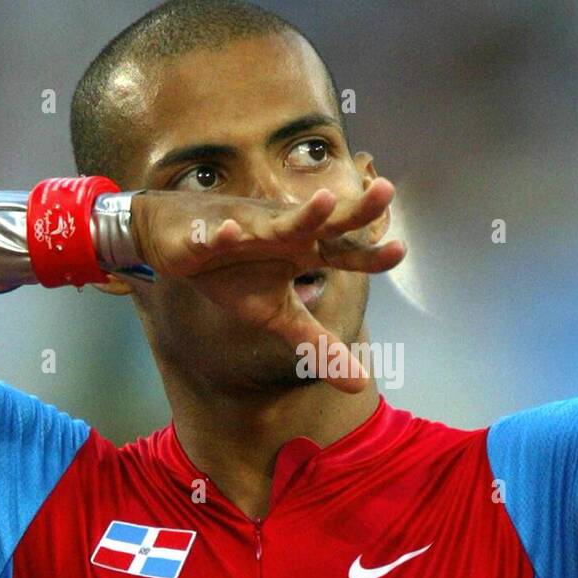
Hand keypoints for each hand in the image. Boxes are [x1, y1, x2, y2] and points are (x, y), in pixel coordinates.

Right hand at [108, 180, 402, 391]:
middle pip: (322, 220)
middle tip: (384, 191)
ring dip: (298, 213)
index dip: (370, 254)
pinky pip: (212, 236)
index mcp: (302, 250)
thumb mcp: (279, 317)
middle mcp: (281, 232)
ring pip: (274, 222)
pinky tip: (227, 235)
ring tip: (324, 201)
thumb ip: (319, 346)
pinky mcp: (204, 235)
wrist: (176, 241)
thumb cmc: (235, 273)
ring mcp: (244, 229)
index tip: (401, 250)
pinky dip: (218, 236)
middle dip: (350, 208)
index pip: (343, 251)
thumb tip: (360, 387)